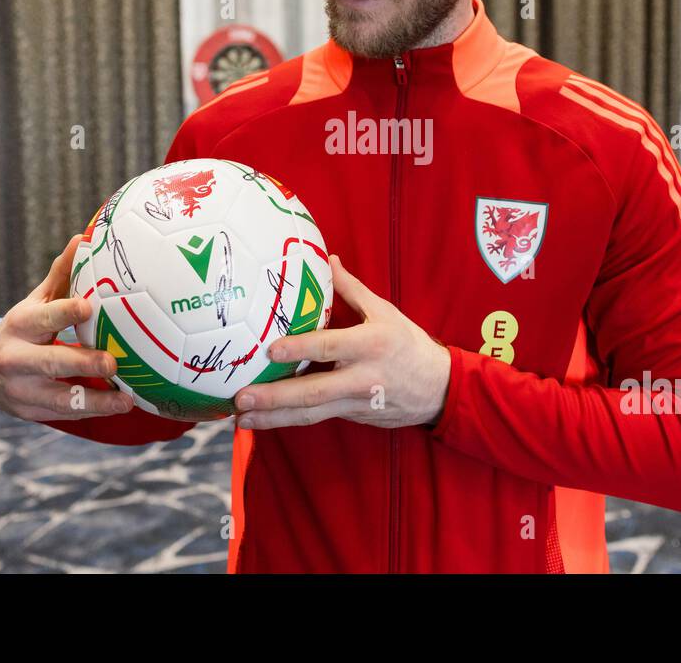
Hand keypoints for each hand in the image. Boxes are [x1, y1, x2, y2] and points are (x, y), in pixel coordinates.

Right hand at [0, 234, 134, 421]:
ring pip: (58, 398)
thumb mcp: (36, 303)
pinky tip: (119, 407)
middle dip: (81, 363)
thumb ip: (61, 277)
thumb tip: (82, 238)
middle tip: (113, 363)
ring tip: (125, 401)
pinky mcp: (29, 412)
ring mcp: (20, 389)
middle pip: (50, 362)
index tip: (89, 308)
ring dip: (94, 401)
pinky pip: (64, 413)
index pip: (44, 317)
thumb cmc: (26, 329)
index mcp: (21, 324)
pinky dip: (92, 411)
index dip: (65, 312)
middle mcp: (15, 358)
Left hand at [232, 254, 450, 429]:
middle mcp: (362, 377)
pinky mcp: (353, 417)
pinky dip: (288, 421)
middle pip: (313, 392)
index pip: (330, 347)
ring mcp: (357, 402)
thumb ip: (352, 289)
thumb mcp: (385, 312)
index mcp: (370, 345)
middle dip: (275, 397)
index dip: (300, 350)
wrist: (439, 388)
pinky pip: (317, 418)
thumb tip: (328, 259)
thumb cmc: (408, 343)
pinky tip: (263, 421)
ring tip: (242, 420)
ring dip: (274, 418)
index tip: (270, 350)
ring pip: (311, 414)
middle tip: (241, 398)